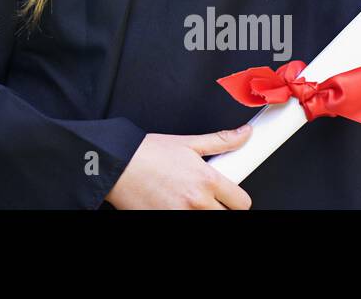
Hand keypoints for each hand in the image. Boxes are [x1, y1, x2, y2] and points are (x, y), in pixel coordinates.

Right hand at [105, 125, 253, 208]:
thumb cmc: (146, 153)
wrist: (115, 164)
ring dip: (202, 214)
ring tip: (187, 202)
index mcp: (206, 179)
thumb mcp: (186, 142)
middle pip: (227, 217)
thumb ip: (220, 141)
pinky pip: (187, 227)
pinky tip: (172, 205)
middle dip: (220, 208)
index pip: (242, 202)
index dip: (237, 199)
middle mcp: (197, 202)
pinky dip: (183, 217)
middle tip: (206, 199)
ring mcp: (181, 216)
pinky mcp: (165, 221)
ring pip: (208, 222)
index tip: (229, 197)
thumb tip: (245, 134)